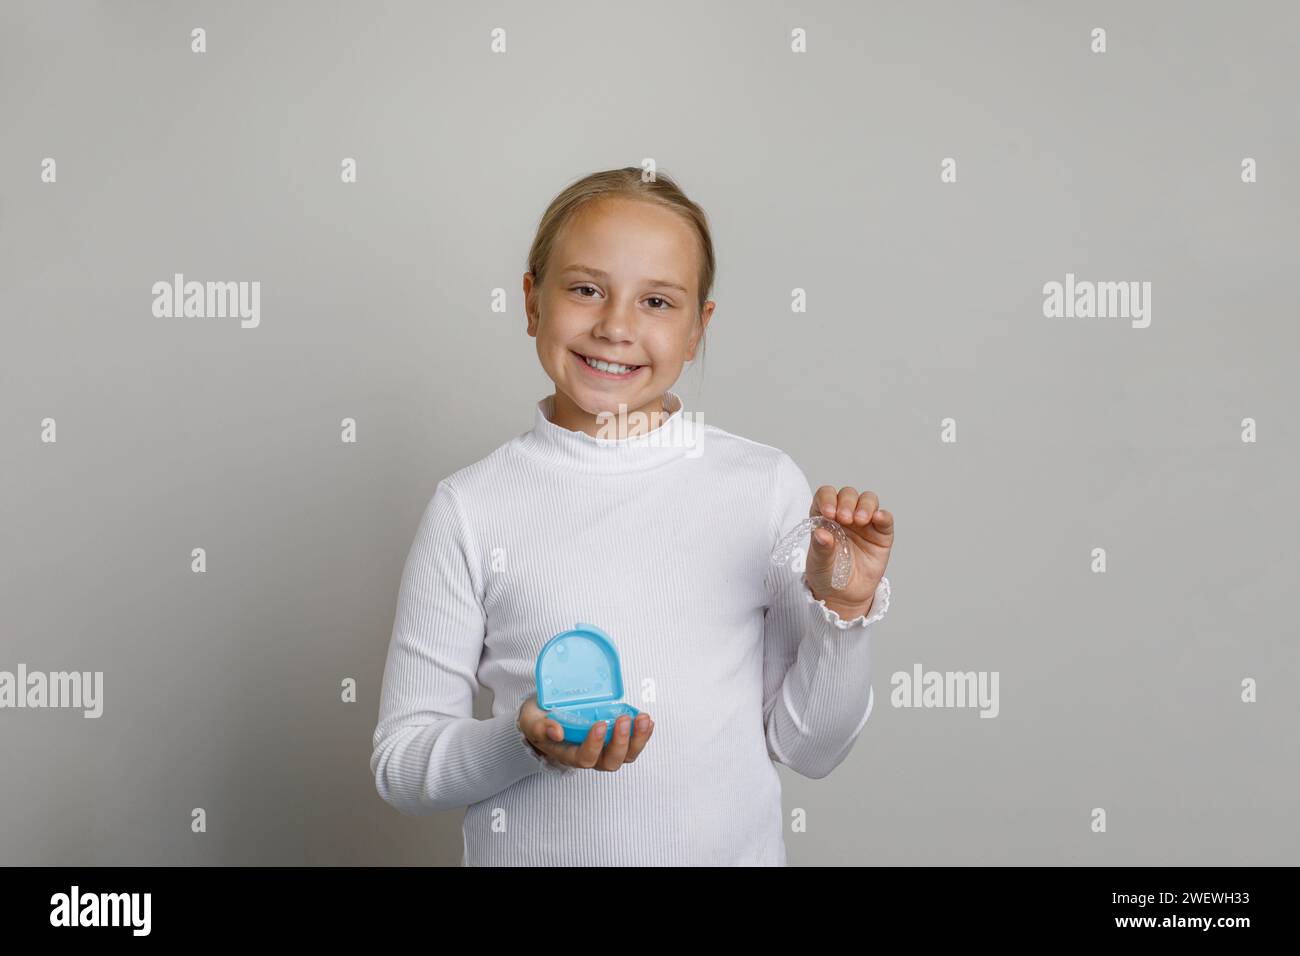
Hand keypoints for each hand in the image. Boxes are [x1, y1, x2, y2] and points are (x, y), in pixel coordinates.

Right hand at [517, 696, 654, 771]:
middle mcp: (590, 757)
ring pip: (626, 755)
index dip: (594, 745)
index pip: (585, 758)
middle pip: (611, 761)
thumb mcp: (532, 722)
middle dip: (620, 742)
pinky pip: (632, 744)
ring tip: (644, 719)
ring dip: (638, 739)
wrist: (545, 718)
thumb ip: (541, 727)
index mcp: (569, 755)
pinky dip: (642, 734)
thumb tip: (557, 731)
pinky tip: (647, 721)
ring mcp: (605, 750)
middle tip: (624, 719)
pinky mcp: (614, 739)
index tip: (598, 724)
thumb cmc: (539, 721)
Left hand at [804, 485, 894, 617]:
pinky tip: (878, 518)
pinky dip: (883, 515)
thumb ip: (821, 548)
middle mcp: (845, 515)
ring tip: (859, 520)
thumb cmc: (827, 575)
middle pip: (848, 495)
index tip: (829, 513)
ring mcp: (865, 523)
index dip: (827, 499)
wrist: (844, 595)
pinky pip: (885, 519)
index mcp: (825, 516)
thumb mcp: (819, 563)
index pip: (826, 495)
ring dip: (865, 506)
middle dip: (846, 502)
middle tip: (844, 518)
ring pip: (868, 500)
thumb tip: (821, 534)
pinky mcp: (881, 534)